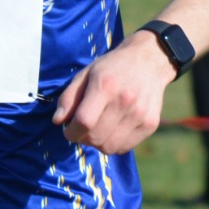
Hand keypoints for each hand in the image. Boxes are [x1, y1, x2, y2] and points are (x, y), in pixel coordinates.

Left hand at [51, 31, 174, 154]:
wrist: (148, 61)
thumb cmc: (112, 67)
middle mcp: (125, 101)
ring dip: (97, 144)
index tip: (68, 130)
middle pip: (96, 137)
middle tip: (82, 129)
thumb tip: (57, 121)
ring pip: (109, 147)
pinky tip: (112, 130)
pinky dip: (113, 144)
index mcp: (106, 85)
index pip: (84, 121)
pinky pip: (125, 148)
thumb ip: (69, 97)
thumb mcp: (86, 74)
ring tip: (97, 130)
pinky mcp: (151, 124)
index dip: (71, 132)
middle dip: (82, 138)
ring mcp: (140, 114)